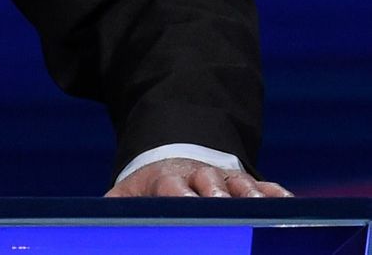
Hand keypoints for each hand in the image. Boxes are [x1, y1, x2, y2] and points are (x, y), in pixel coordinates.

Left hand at [106, 158, 292, 197]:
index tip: (187, 207)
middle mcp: (199, 176)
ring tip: (261, 211)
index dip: (182, 198)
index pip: (175, 189)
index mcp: (168, 180)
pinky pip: (267, 187)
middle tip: (226, 210)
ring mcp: (226, 179)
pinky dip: (277, 195)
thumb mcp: (128, 194)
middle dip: (218, 197)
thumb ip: (115, 206)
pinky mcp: (249, 183)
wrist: (174, 157)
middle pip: (211, 185)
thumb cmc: (151, 188)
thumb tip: (90, 220)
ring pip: (242, 185)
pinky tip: (288, 204)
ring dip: (251, 197)